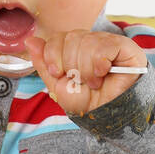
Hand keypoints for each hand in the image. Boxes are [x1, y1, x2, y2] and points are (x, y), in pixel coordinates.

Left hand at [24, 30, 147, 115]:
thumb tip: (30, 41)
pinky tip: (103, 75)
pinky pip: (104, 47)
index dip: (53, 55)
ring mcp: (108, 42)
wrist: (107, 117)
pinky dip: (99, 65)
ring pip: (87, 42)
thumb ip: (44, 63)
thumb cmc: (88, 103)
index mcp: (75, 48)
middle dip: (71, 66)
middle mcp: (91, 41)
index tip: (58, 73)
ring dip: (85, 69)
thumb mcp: (58, 86)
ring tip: (93, 82)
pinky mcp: (124, 47)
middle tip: (79, 81)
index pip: (58, 36)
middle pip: (71, 38)